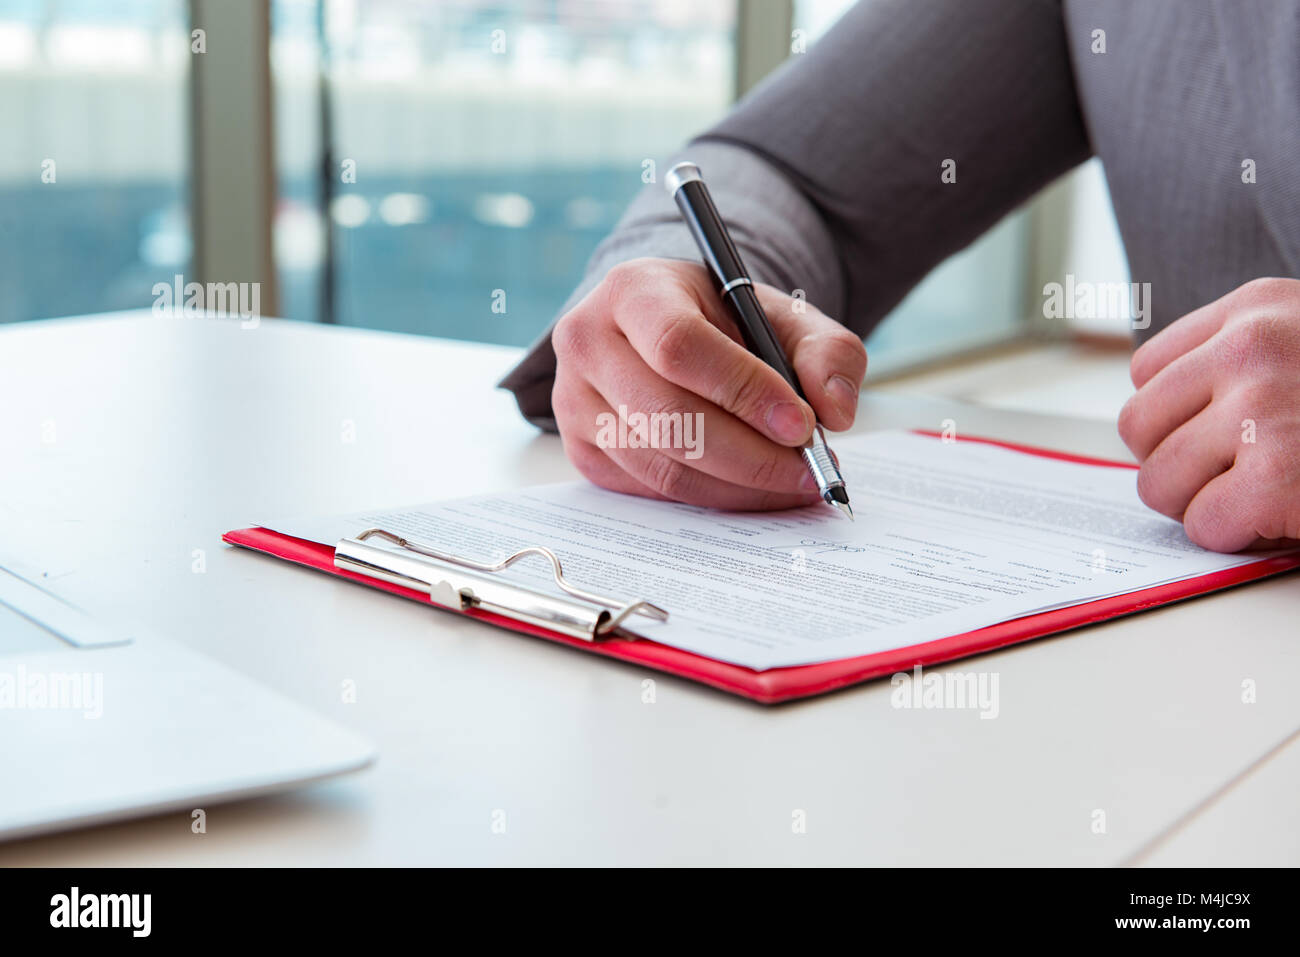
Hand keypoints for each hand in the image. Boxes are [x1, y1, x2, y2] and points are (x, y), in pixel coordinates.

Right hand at [551, 258, 866, 508]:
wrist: (669, 333)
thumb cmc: (727, 323)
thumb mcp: (785, 317)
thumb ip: (826, 353)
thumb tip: (834, 412)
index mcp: (633, 290)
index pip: (680, 347)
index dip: (744, 391)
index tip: (802, 425)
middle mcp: (588, 342)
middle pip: (668, 417)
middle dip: (751, 455)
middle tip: (809, 469)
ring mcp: (574, 401)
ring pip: (661, 466)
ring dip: (737, 486)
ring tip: (791, 480)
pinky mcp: (582, 449)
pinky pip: (650, 491)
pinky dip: (711, 498)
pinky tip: (751, 487)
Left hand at [1118, 278, 1299, 550]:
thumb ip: (1237, 362)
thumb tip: (1152, 427)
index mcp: (1254, 308)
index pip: (1147, 371)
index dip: (1176, 418)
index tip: (1222, 434)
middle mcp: (1250, 347)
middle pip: (1137, 427)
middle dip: (1178, 466)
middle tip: (1235, 476)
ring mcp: (1261, 407)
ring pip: (1159, 482)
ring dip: (1206, 505)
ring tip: (1265, 494)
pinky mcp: (1276, 473)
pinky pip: (1204, 523)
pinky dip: (1237, 535)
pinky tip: (1281, 515)